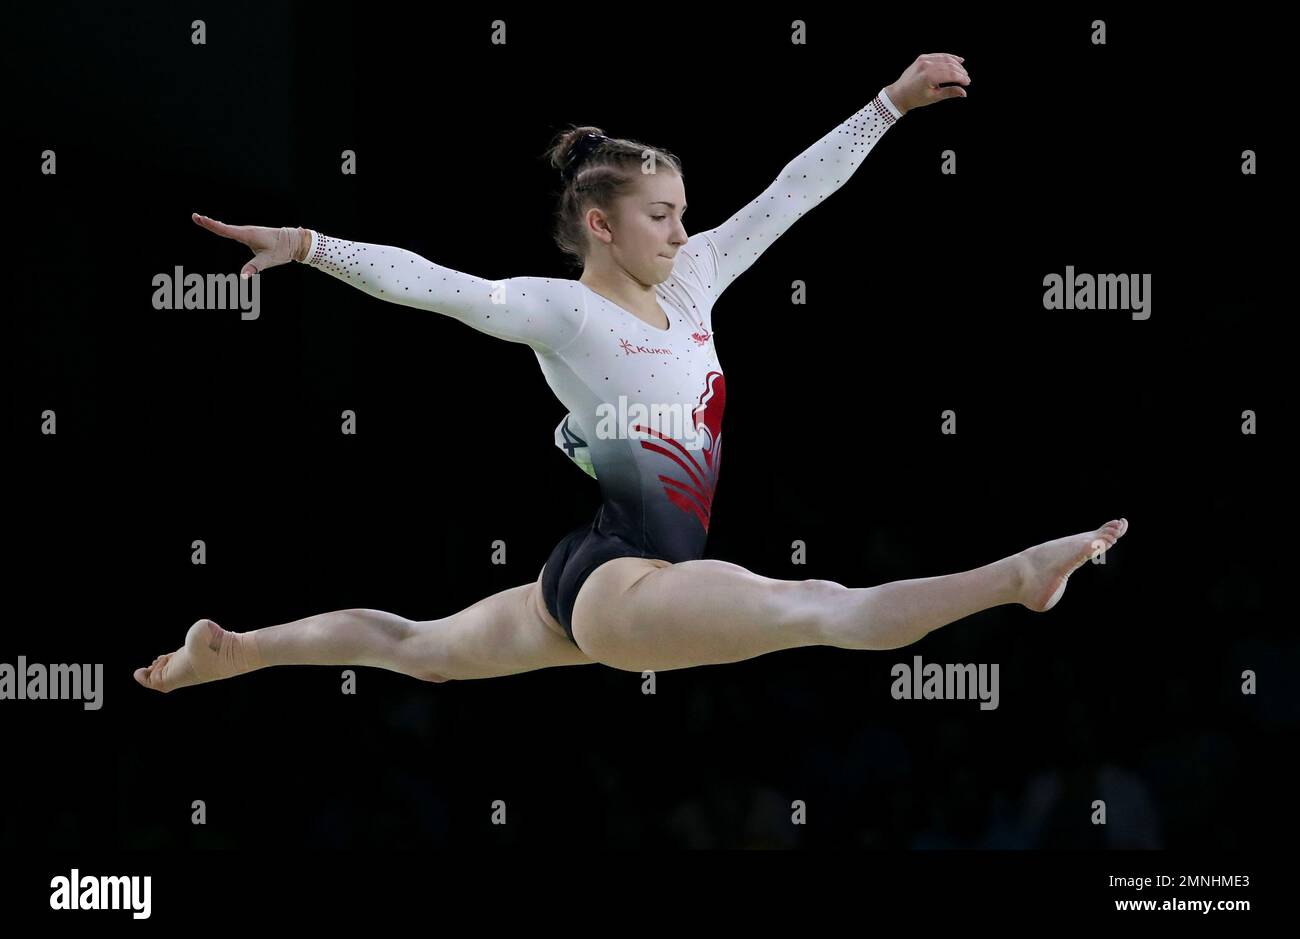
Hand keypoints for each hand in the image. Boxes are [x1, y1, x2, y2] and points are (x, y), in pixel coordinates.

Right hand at [191, 213, 306, 278]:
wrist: (293, 241)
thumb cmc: (281, 249)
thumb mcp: (268, 260)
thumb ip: (254, 268)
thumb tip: (243, 277)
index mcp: (247, 234)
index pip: (225, 230)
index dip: (210, 224)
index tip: (198, 217)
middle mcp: (246, 231)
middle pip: (223, 227)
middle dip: (209, 222)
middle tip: (194, 216)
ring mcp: (248, 232)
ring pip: (228, 228)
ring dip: (214, 224)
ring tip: (200, 219)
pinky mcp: (251, 235)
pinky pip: (233, 231)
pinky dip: (223, 228)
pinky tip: (218, 227)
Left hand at [886, 53, 969, 113]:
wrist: (899, 94)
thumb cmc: (915, 98)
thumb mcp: (933, 97)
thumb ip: (949, 93)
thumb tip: (964, 93)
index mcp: (929, 76)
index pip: (951, 74)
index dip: (961, 78)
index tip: (967, 82)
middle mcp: (927, 65)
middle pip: (950, 65)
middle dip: (961, 72)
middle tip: (967, 78)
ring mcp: (924, 59)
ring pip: (946, 58)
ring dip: (956, 64)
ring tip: (963, 71)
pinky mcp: (922, 57)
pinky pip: (939, 55)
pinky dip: (949, 57)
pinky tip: (957, 60)